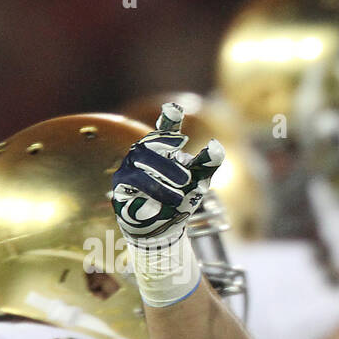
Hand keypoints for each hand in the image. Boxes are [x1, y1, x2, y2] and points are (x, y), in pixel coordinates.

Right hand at [111, 102, 224, 249]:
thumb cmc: (180, 200)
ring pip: (143, 159)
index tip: (174, 109)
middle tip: (187, 173)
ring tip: (184, 185)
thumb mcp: (198, 182)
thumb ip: (207, 164)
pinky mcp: (122, 183)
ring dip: (165, 171)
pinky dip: (154, 187)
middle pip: (152, 143)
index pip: (165, 131)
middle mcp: (144, 154)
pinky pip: (135, 179)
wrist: (164, 229)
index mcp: (164, 150)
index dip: (169, 119)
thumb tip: (216, 146)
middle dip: (169, 152)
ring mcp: (130, 166)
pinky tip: (170, 198)